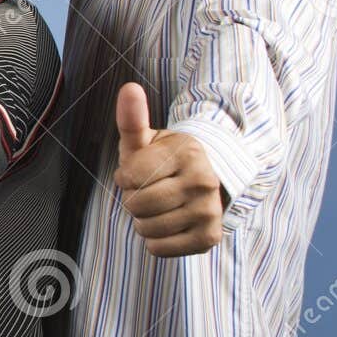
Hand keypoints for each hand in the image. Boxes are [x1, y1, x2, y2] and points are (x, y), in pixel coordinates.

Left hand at [114, 82, 225, 256]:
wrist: (203, 182)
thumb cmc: (162, 160)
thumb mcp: (145, 140)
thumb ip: (132, 118)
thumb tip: (129, 88)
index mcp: (187, 153)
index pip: (129, 177)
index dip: (125, 177)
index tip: (141, 171)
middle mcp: (204, 182)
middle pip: (137, 205)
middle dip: (133, 199)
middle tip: (150, 190)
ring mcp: (210, 211)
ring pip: (146, 229)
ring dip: (143, 221)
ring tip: (159, 206)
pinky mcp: (209, 237)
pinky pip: (158, 248)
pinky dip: (154, 241)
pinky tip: (168, 224)